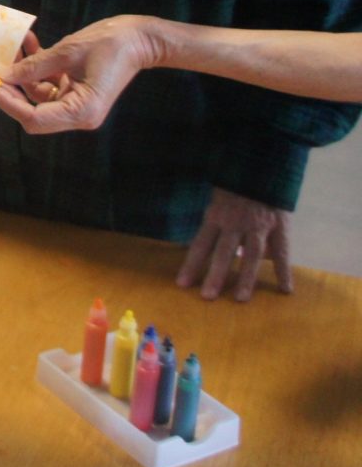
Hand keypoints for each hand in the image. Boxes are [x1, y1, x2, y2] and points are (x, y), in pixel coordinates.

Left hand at [0, 15, 158, 132]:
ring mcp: (76, 103)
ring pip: (37, 95)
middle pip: (33, 111)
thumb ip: (34, 65)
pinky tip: (30, 43)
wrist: (139, 37)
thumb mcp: (67, 52)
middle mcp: (78, 114)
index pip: (34, 120)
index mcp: (82, 112)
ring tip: (13, 45)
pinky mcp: (75, 90)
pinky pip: (47, 84)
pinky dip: (37, 67)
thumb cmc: (110, 43)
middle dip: (13, 89)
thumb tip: (4, 74)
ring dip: (22, 72)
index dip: (10, 103)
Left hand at [177, 187, 294, 301]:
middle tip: (207, 297)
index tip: (181, 284)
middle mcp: (235, 223)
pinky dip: (284, 270)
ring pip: (251, 255)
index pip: (200, 244)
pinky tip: (285, 289)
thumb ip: (214, 227)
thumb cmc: (234, 187)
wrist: (261, 167)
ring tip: (239, 299)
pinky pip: (283, 251)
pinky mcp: (279, 226)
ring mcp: (258, 225)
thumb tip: (209, 252)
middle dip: (214, 275)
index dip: (191, 264)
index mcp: (215, 216)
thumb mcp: (217, 201)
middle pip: (223, 252)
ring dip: (246, 278)